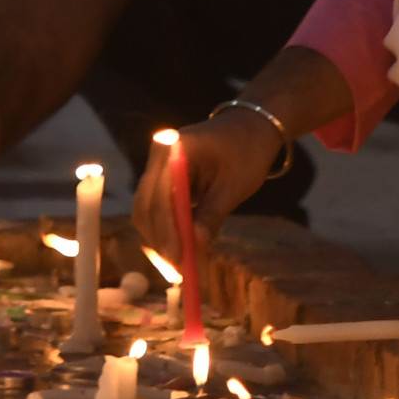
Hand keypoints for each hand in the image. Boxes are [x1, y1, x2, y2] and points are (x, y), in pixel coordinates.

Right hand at [134, 108, 283, 257]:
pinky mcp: (164, 180)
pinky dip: (169, 230)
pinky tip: (183, 250)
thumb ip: (212, 214)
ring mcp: (159, 168)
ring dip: (163, 239)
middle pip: (146, 206)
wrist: (252, 128)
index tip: (177, 259)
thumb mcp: (234, 185)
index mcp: (174, 148)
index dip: (166, 231)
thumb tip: (197, 247)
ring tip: (183, 266)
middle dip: (161, 241)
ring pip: (148, 212)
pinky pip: (159, 210)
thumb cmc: (247, 151)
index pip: (159, 196)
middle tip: (178, 271)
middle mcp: (158, 157)